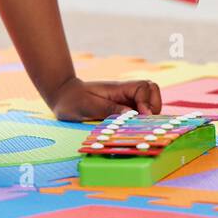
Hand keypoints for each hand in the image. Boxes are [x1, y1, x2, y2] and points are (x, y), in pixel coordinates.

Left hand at [47, 76, 162, 121]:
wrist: (64, 98)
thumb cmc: (74, 100)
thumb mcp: (89, 106)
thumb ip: (110, 109)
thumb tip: (132, 114)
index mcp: (119, 88)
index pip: (144, 87)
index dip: (147, 102)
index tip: (141, 116)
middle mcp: (126, 93)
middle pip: (152, 91)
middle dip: (154, 106)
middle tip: (144, 123)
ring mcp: (125, 101)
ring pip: (149, 101)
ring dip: (149, 113)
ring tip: (140, 127)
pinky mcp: (123, 110)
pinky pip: (140, 112)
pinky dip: (142, 120)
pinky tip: (133, 130)